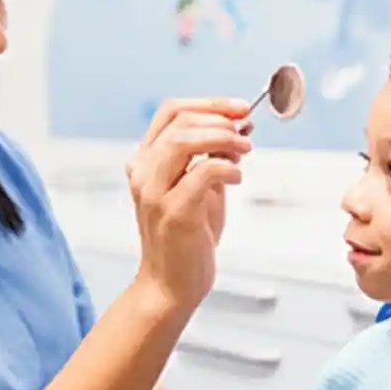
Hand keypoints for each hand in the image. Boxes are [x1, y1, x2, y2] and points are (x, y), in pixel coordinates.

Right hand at [126, 98, 251, 308]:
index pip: (172, 112)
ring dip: (223, 139)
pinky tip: (236, 178)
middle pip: (181, 121)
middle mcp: (144, 172)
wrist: (171, 285)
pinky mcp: (173, 212)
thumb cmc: (186, 238)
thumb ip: (213, 157)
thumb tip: (239, 128)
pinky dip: (226, 168)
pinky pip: (203, 172)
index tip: (240, 108)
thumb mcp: (201, 188)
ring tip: (244, 150)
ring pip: (185, 140)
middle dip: (221, 119)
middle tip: (246, 130)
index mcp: (146, 161)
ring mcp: (154, 192)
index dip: (210, 104)